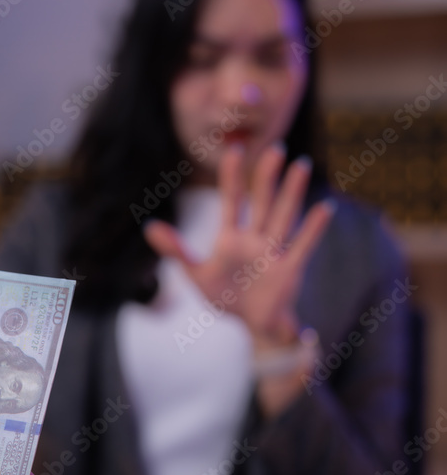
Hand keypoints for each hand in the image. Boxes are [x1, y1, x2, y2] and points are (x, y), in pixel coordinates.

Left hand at [144, 144, 334, 346]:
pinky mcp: (289, 271)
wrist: (251, 325)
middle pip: (262, 202)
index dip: (232, 177)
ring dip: (292, 193)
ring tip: (301, 165)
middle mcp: (255, 239)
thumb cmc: (226, 297)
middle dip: (267, 177)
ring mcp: (274, 253)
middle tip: (276, 148)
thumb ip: (177, 251)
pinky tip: (324, 208)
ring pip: (284, 217)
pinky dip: (313, 228)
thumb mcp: (196, 275)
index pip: (232, 201)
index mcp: (232, 238)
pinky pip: (302, 246)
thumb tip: (150, 227)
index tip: (234, 150)